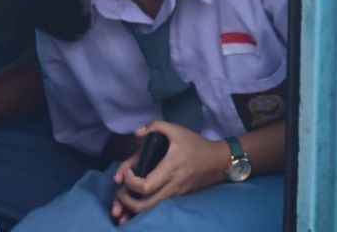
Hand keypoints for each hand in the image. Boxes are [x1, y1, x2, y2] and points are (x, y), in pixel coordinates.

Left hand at [110, 121, 228, 223]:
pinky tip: (135, 199)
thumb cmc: (196, 145)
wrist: (217, 160)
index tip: (126, 171)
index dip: (129, 182)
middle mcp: (171, 186)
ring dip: (131, 207)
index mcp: (170, 169)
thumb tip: (137, 133)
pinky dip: (142, 205)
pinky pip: (155, 206)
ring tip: (123, 197)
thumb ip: (156, 126)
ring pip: (148, 210)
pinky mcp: (176, 197)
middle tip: (120, 188)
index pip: (144, 186)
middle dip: (125, 201)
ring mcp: (173, 194)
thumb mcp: (177, 130)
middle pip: (142, 206)